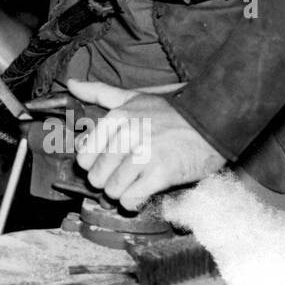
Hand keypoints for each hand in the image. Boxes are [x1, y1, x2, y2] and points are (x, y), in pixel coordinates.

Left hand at [68, 78, 225, 211]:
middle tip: (126, 175)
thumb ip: (100, 93)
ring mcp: (144, 154)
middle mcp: (127, 134)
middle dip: (108, 181)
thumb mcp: (134, 98)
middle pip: (96, 177)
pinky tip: (144, 191)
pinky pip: (131, 200)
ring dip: (123, 192)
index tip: (109, 162)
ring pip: (112, 190)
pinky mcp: (160, 173)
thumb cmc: (172, 114)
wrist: (213, 126)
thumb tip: (71, 83)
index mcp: (117, 117)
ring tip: (136, 182)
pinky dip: (135, 201)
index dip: (94, 164)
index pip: (83, 156)